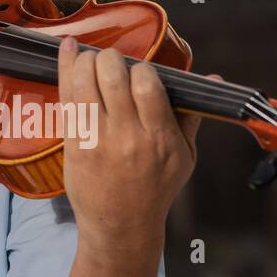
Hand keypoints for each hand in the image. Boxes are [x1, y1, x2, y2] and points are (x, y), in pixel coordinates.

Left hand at [56, 34, 218, 251]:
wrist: (122, 225)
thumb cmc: (155, 187)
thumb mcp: (184, 157)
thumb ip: (191, 115)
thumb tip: (211, 77)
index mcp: (160, 138)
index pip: (148, 85)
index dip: (141, 68)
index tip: (138, 69)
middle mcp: (128, 137)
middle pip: (113, 78)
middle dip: (109, 58)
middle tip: (110, 60)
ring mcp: (97, 141)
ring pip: (85, 83)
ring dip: (84, 61)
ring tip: (89, 60)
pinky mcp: (74, 144)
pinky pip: (67, 98)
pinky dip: (65, 70)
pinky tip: (67, 51)